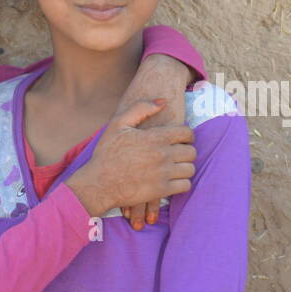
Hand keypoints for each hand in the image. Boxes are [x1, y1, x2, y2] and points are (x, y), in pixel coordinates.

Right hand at [65, 99, 195, 217]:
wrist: (99, 184)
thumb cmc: (107, 153)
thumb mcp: (118, 124)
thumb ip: (141, 108)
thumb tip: (163, 101)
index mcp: (155, 137)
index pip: (186, 133)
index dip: (187, 135)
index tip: (182, 139)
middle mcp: (163, 155)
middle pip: (191, 152)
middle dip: (187, 151)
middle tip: (178, 154)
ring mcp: (164, 174)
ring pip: (190, 169)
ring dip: (185, 167)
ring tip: (176, 167)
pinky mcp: (162, 190)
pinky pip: (185, 185)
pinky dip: (182, 183)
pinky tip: (174, 180)